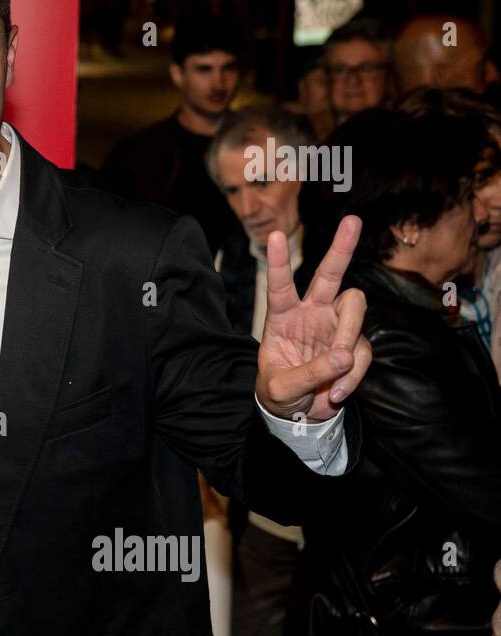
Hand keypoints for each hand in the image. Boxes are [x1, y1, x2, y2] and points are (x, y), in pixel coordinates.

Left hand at [256, 215, 371, 422]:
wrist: (298, 414)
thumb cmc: (280, 393)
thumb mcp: (282, 388)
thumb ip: (309, 373)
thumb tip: (344, 356)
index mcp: (282, 317)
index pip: (280, 286)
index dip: (277, 263)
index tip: (272, 236)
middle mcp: (311, 314)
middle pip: (330, 275)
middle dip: (341, 248)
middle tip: (352, 220)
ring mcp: (335, 327)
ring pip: (355, 310)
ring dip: (347, 338)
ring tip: (336, 370)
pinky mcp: (354, 345)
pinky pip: (361, 352)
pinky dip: (353, 375)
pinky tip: (336, 393)